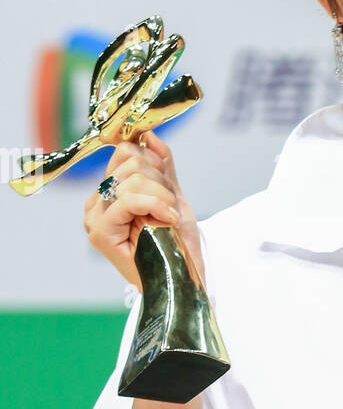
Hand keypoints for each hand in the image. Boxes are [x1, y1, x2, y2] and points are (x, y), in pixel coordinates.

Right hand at [83, 129, 204, 291]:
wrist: (183, 274)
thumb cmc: (177, 240)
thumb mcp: (172, 194)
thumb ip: (161, 165)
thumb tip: (149, 133)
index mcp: (108, 190)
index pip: (126, 152)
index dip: (154, 162)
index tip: (169, 189)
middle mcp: (96, 201)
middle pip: (131, 162)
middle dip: (161, 182)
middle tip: (171, 209)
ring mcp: (94, 216)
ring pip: (132, 178)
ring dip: (162, 196)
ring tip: (169, 217)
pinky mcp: (99, 232)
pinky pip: (128, 200)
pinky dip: (155, 205)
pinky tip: (167, 218)